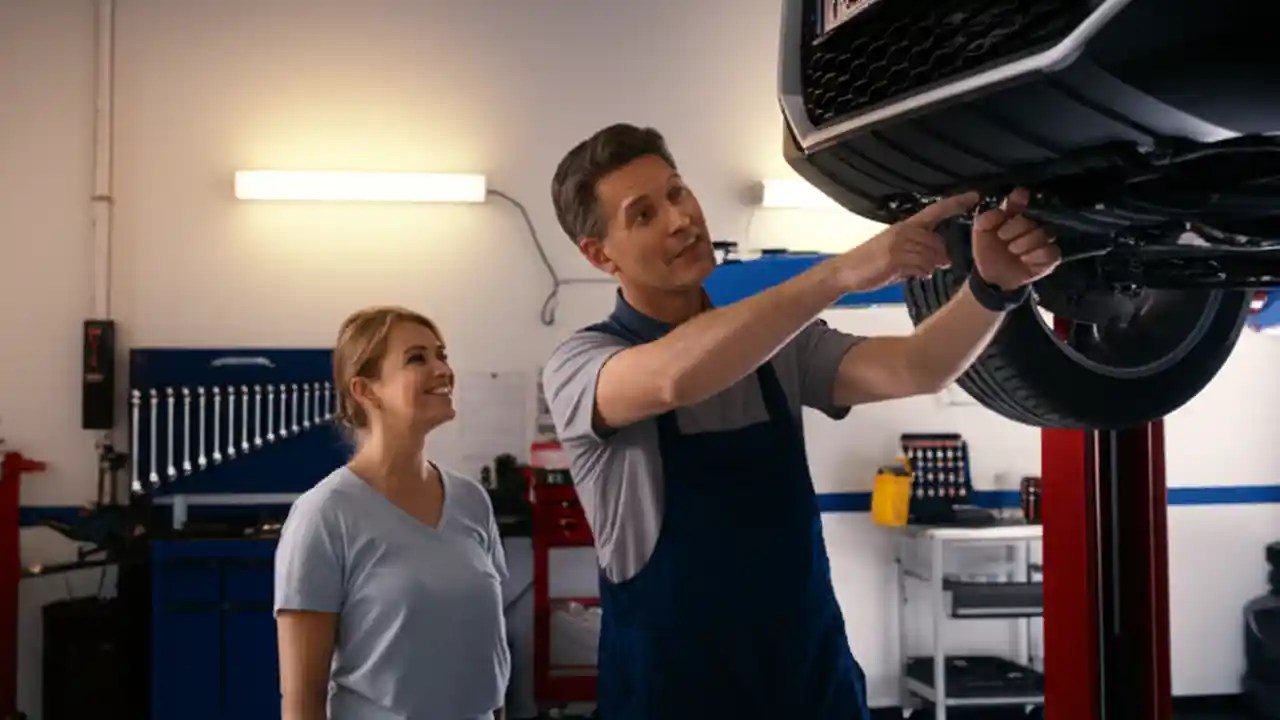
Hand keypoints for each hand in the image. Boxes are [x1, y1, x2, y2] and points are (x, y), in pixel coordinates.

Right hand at [831, 192, 979, 292]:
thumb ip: (920, 253)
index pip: (935, 211)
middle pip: (938, 241)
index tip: (975, 196)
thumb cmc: (871, 263)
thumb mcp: (896, 253)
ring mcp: (899, 244)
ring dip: (928, 267)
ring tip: (917, 272)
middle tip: (932, 266)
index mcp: (905, 226)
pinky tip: (910, 275)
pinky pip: (921, 266)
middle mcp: (903, 231)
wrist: (845, 272)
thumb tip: (943, 261)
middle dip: (939, 256)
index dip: (955, 203)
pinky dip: (920, 273)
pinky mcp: (895, 259)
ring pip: (931, 256)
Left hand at [971, 188, 1061, 290]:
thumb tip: (998, 212)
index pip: (1023, 198)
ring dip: (1026, 242)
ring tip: (1012, 249)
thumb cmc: (988, 248)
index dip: (1019, 200)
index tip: (1013, 204)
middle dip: (1017, 226)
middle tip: (1002, 236)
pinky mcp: (1049, 258)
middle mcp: (1033, 223)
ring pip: (1046, 233)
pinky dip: (1037, 255)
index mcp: (1016, 213)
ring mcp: (1043, 240)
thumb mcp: (981, 232)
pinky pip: (1052, 252)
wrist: (990, 275)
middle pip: (1034, 217)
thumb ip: (986, 219)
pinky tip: (1024, 259)